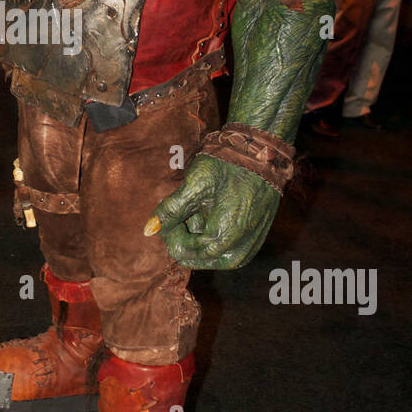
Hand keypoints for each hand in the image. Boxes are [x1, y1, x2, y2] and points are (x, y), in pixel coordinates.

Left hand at [144, 154, 280, 270]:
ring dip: (199, 236)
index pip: (182, 251)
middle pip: (195, 257)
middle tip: (187, 208)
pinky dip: (214, 235)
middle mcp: (239, 251)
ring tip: (203, 207)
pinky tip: (214, 212)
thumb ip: (171, 209)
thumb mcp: (196, 183)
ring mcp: (250, 248)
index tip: (170, 209)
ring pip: (210, 256)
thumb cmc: (229, 165)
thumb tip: (148, 230)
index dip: (170, 231)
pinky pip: (226, 250)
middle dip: (185, 236)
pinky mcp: (255, 241)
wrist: (263, 154)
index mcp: (224, 237)